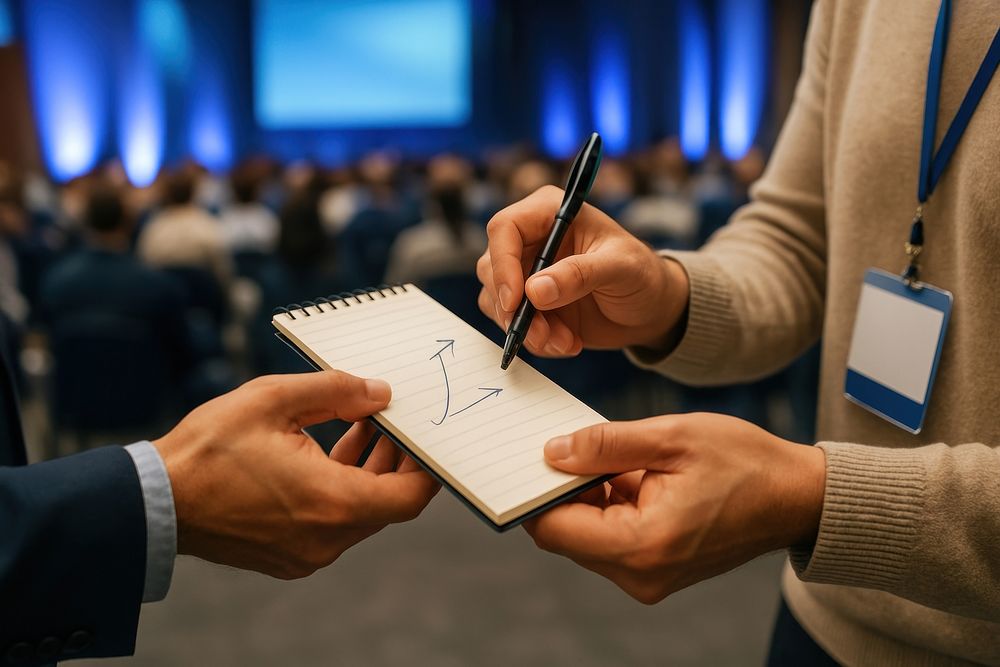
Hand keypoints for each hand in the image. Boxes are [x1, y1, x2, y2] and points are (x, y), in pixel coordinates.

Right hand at [153, 371, 438, 579]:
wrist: (153, 502)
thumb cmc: (208, 450)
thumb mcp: (273, 400)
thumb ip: (336, 391)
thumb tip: (380, 392)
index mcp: (332, 502)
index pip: (410, 496)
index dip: (428, 465)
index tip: (426, 435)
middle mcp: (326, 538)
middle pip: (387, 502)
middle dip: (395, 458)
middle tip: (391, 418)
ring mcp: (306, 553)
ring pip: (359, 512)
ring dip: (367, 471)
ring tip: (361, 424)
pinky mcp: (288, 557)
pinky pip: (332, 523)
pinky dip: (340, 490)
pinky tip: (328, 451)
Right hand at [476, 185, 689, 355]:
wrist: (649, 310)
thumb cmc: (642, 275)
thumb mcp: (621, 268)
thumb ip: (580, 275)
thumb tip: (535, 291)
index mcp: (550, 213)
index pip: (504, 228)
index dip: (502, 264)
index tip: (515, 300)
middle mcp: (530, 239)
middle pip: (491, 267)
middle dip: (513, 307)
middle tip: (542, 333)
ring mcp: (526, 272)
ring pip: (496, 301)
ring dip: (526, 328)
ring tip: (564, 341)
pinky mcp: (528, 303)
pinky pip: (512, 323)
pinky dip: (534, 340)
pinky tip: (567, 342)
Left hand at [524, 413, 824, 602]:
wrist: (796, 496)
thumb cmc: (744, 462)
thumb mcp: (671, 437)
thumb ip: (604, 445)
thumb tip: (552, 453)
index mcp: (642, 545)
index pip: (554, 529)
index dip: (535, 492)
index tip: (529, 456)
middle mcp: (640, 575)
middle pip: (567, 534)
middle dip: (565, 488)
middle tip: (577, 444)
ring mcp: (648, 577)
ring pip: (587, 535)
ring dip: (591, 495)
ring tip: (621, 457)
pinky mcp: (655, 570)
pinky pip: (611, 538)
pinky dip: (610, 505)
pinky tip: (633, 474)